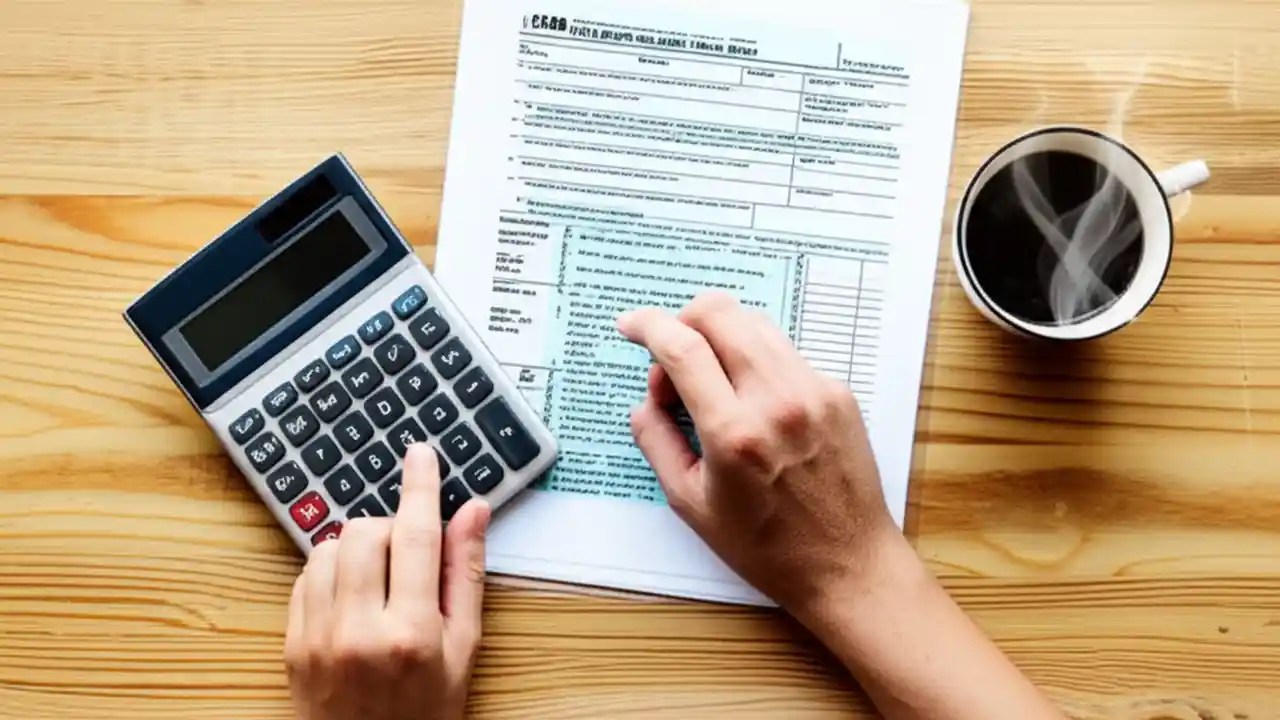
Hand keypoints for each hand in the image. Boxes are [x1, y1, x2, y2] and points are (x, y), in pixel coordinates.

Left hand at [285, 445, 490, 719]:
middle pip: (366, 532)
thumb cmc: (427, 713)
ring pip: (329, 548)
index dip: (420, 486)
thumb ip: (466, 575)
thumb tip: (473, 511)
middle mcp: (359, 632)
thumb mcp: (464, 649)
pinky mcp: (291, 644)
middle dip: (390, 527)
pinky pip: (305, 576)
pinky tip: (353, 592)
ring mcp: (318, 638)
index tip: (420, 453)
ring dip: (357, 546)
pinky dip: (330, 569)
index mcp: (412, 633)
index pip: (415, 536)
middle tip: (408, 550)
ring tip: (381, 576)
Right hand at [617, 292, 898, 622]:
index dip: (647, 326)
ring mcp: (814, 391)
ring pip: (754, 324)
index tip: (630, 325)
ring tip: (711, 384)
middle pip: (720, 313)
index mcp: (734, 434)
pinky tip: (752, 403)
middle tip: (672, 359)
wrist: (848, 565)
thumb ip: (656, 441)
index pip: (683, 348)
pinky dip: (755, 362)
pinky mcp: (838, 393)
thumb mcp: (691, 504)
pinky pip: (784, 353)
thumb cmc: (767, 547)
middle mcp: (778, 401)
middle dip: (683, 320)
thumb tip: (646, 399)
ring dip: (720, 336)